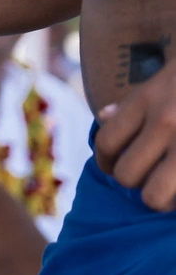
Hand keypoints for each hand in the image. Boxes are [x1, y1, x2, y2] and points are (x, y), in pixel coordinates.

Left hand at [96, 62, 175, 210]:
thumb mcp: (168, 77)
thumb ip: (136, 100)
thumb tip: (104, 117)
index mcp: (150, 99)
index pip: (107, 142)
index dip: (106, 162)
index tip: (114, 167)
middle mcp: (167, 122)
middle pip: (127, 175)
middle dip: (137, 180)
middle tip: (151, 177)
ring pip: (155, 196)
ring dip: (162, 197)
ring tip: (172, 189)